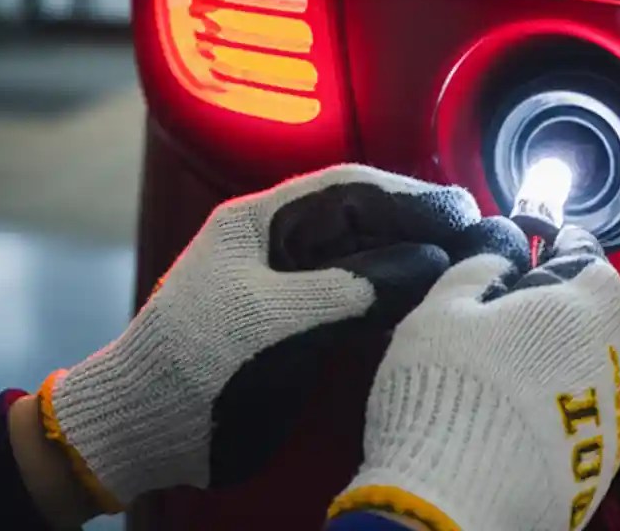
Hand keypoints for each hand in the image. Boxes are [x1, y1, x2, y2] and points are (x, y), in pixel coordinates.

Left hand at [33, 165, 482, 512]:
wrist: (142, 430)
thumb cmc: (189, 366)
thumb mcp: (272, 320)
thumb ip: (350, 287)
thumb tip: (425, 260)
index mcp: (260, 223)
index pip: (347, 189)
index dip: (407, 194)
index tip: (457, 208)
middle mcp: (279, 246)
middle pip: (362, 219)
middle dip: (419, 223)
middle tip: (476, 233)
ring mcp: (290, 286)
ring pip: (365, 258)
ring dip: (413, 258)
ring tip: (466, 261)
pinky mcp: (299, 325)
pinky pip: (358, 298)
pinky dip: (395, 295)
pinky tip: (430, 298)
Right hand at [330, 222, 619, 530]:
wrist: (454, 501)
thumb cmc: (449, 387)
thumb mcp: (447, 305)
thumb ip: (481, 263)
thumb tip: (500, 248)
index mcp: (588, 305)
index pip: (584, 250)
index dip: (550, 240)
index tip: (526, 241)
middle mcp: (616, 359)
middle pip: (596, 311)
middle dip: (558, 301)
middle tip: (505, 304)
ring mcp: (612, 420)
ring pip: (591, 366)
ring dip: (558, 355)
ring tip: (503, 363)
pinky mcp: (596, 467)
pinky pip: (580, 416)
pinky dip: (555, 405)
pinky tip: (510, 414)